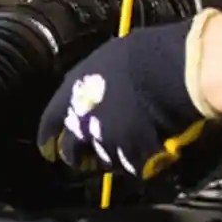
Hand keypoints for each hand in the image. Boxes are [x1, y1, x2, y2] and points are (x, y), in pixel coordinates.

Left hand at [37, 10, 221, 178]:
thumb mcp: (109, 60)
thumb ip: (96, 83)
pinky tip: (151, 150)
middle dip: (80, 158)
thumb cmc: (145, 54)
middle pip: (72, 153)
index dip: (48, 140)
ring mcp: (106, 140)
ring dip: (113, 158)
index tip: (48, 151)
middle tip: (90, 159)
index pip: (49, 123)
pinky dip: (140, 162)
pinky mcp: (131, 156)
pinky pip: (131, 167)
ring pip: (103, 162)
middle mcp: (83, 121)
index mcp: (72, 92)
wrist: (173, 69)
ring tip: (129, 147)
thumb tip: (100, 89)